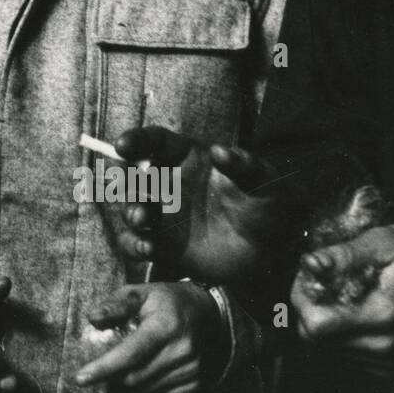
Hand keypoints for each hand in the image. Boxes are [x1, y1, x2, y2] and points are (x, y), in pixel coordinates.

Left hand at [74, 282, 225, 392]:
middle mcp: (182, 350)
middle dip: (112, 377)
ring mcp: (192, 369)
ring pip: (146, 391)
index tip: (81, 377)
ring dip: (126, 386)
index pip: (131, 353)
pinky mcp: (197, 383)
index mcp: (166, 325)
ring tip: (120, 371)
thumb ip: (115, 305)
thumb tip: (92, 318)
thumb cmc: (166, 301)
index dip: (104, 367)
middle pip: (135, 377)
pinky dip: (144, 392)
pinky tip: (138, 377)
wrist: (207, 313)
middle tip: (101, 369)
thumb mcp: (140, 292)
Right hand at [113, 126, 284, 283]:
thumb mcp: (263, 182)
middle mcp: (168, 182)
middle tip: (128, 188)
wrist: (271, 252)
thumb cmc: (266, 206)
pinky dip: (134, 244)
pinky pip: (135, 243)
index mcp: (187, 157)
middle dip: (125, 180)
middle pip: (132, 174)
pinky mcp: (161, 245)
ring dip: (129, 211)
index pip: (155, 142)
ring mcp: (162, 214)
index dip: (136, 140)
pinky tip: (148, 248)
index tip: (122, 146)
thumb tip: (220, 151)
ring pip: (129, 207)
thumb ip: (243, 166)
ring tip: (143, 221)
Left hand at [291, 224, 393, 361]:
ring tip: (342, 290)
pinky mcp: (390, 362)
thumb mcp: (384, 241)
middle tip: (322, 279)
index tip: (309, 276)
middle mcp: (384, 344)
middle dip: (310, 305)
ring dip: (326, 318)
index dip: (302, 298)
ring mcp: (388, 357)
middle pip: (317, 337)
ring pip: (329, 345)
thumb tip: (309, 263)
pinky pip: (347, 352)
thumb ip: (343, 255)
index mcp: (381, 315)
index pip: (316, 325)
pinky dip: (343, 331)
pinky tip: (355, 308)